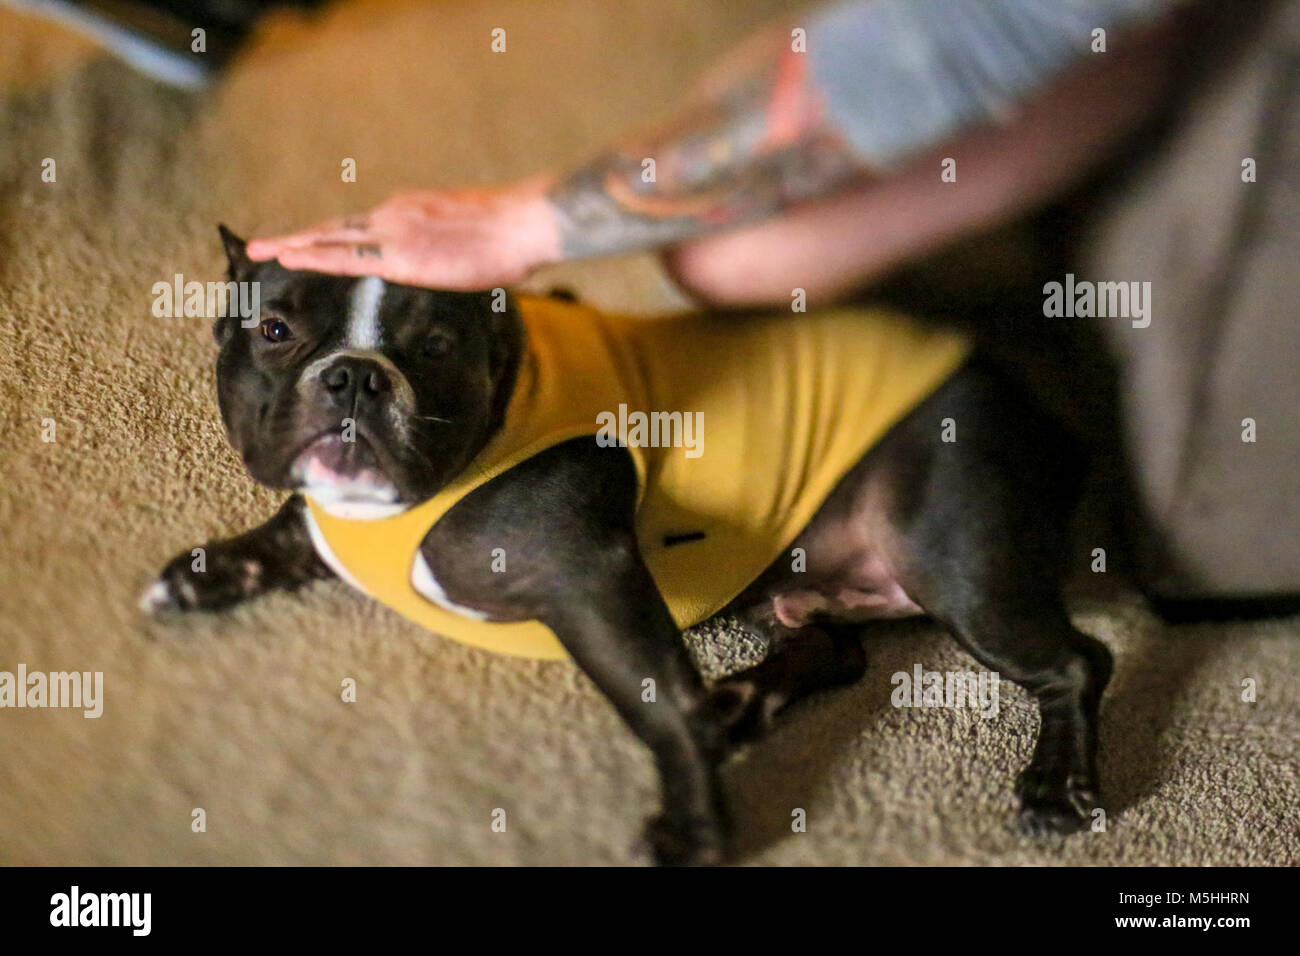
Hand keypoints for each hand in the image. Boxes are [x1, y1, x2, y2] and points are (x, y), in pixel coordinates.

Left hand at [246, 175, 561, 289]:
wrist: (524, 223)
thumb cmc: (515, 235)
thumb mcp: (477, 239)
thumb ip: (455, 249)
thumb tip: (461, 262)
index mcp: (413, 211)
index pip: (364, 227)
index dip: (333, 237)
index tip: (312, 244)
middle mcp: (395, 214)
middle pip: (337, 228)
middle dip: (300, 238)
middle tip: (263, 245)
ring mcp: (394, 232)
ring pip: (331, 238)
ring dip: (294, 245)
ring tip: (260, 250)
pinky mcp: (399, 255)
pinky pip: (345, 257)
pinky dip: (313, 256)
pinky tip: (289, 258)